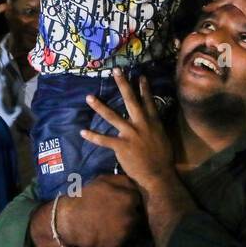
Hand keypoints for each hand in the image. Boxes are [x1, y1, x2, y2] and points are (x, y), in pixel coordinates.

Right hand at [47, 175, 141, 246]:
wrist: (69, 220)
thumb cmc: (85, 197)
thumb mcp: (103, 180)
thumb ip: (122, 180)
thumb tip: (134, 182)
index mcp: (130, 197)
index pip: (138, 199)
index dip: (130, 201)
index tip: (122, 203)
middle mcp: (132, 214)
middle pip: (137, 215)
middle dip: (129, 214)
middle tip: (116, 215)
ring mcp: (126, 231)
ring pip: (132, 229)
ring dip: (124, 227)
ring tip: (110, 225)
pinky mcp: (119, 245)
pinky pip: (123, 242)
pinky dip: (117, 238)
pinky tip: (106, 234)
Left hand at [80, 70, 175, 188]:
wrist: (158, 175)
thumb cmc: (162, 158)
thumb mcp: (163, 138)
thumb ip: (155, 128)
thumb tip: (151, 122)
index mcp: (153, 122)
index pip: (148, 101)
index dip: (144, 88)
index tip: (140, 75)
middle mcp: (141, 124)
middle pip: (130, 100)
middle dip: (122, 84)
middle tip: (115, 71)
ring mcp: (130, 134)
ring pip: (112, 116)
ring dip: (99, 106)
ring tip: (89, 97)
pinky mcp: (122, 146)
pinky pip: (104, 140)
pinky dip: (93, 136)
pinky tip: (82, 132)